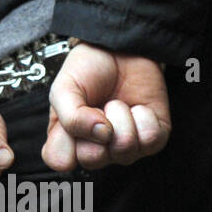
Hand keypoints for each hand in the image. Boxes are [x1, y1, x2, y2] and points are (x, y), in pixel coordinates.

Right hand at [43, 41, 171, 171]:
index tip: (69, 121)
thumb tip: (100, 134)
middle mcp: (95, 148)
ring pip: (124, 149)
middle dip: (97, 124)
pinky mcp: (151, 140)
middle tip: (97, 106)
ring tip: (116, 103)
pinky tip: (137, 108)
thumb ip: (71, 116)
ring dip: (122, 116)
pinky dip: (145, 117)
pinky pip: (151, 140)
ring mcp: (123, 147)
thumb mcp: (65, 87)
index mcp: (67, 139)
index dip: (66, 142)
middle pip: (94, 159)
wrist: (122, 50)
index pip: (60, 161)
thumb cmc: (89, 69)